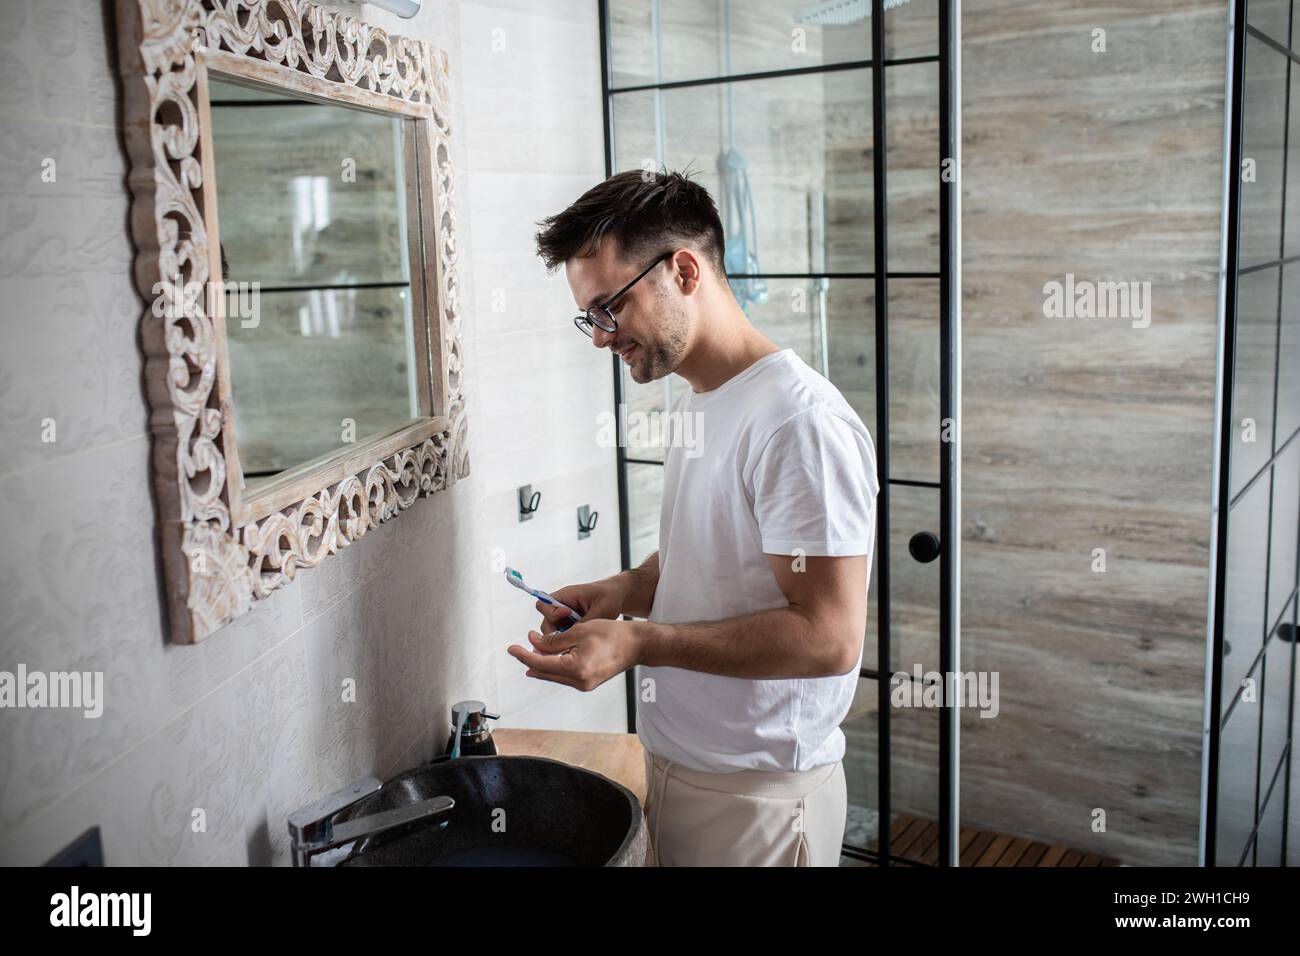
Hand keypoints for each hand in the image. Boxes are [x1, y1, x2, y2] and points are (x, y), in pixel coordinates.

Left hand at [507, 618, 644, 691]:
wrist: (637, 645)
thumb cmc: (612, 634)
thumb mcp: (579, 631)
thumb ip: (554, 639)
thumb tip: (534, 643)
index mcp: (576, 668)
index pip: (540, 663)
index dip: (523, 655)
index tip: (511, 648)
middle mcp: (579, 681)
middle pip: (545, 672)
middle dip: (531, 659)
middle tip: (520, 645)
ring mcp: (584, 685)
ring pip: (554, 675)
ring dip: (542, 663)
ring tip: (534, 648)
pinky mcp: (588, 683)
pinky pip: (564, 676)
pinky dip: (555, 666)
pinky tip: (549, 658)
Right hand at [534, 575, 629, 632]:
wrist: (616, 597)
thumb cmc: (609, 598)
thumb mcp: (600, 610)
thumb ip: (584, 623)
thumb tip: (571, 637)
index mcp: (565, 596)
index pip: (544, 604)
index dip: (552, 613)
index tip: (568, 614)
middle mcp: (560, 607)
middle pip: (546, 622)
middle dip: (555, 633)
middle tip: (572, 636)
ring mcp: (564, 618)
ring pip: (553, 633)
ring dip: (564, 639)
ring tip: (581, 640)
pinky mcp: (569, 626)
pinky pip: (563, 637)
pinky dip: (570, 641)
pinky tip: (582, 643)